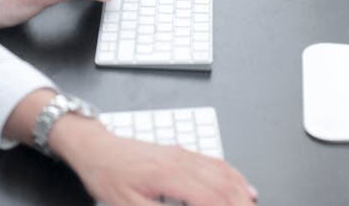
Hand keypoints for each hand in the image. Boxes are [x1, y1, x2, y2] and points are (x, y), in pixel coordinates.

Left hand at [51, 119, 257, 205]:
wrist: (96, 148)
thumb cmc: (108, 176)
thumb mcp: (126, 205)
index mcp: (168, 174)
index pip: (210, 199)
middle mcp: (179, 160)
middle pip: (222, 185)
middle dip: (241, 204)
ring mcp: (182, 153)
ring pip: (222, 172)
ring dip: (241, 192)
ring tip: (252, 205)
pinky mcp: (180, 152)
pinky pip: (213, 161)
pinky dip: (233, 175)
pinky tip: (241, 186)